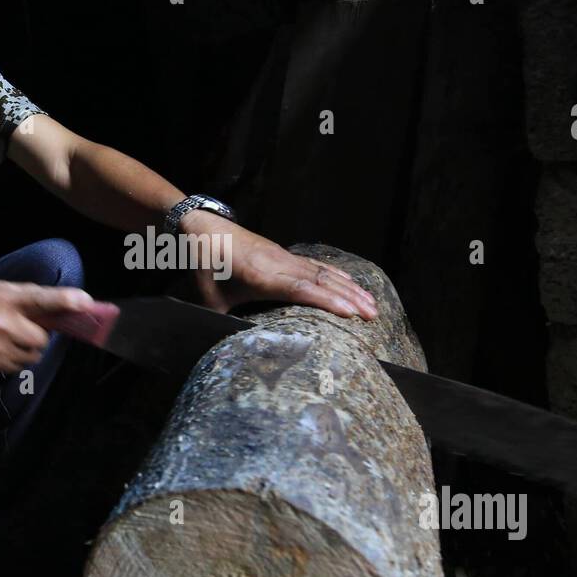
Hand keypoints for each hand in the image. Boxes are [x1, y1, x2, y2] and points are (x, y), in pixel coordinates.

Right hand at [0, 280, 96, 372]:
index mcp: (5, 298)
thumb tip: (70, 304)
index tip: (86, 302)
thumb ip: (33, 297)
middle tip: (23, 326)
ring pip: (33, 355)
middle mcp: (1, 323)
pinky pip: (20, 366)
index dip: (65, 300)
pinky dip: (17, 358)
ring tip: (10, 337)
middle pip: (42, 339)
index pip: (41, 299)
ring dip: (28, 348)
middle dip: (38, 335)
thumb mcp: (2, 289)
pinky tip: (1, 347)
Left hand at [184, 215, 378, 319]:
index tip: (350, 312)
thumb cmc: (206, 265)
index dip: (326, 300)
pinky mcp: (285, 255)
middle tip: (372, 316)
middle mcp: (279, 264)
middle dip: (349, 298)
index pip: (300, 289)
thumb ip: (222, 323)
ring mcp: (284, 257)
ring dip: (349, 287)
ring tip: (372, 304)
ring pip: (322, 272)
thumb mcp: (209, 299)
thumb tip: (229, 348)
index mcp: (261, 275)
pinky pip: (317, 265)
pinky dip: (337, 275)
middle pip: (320, 281)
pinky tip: (352, 284)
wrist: (204, 228)